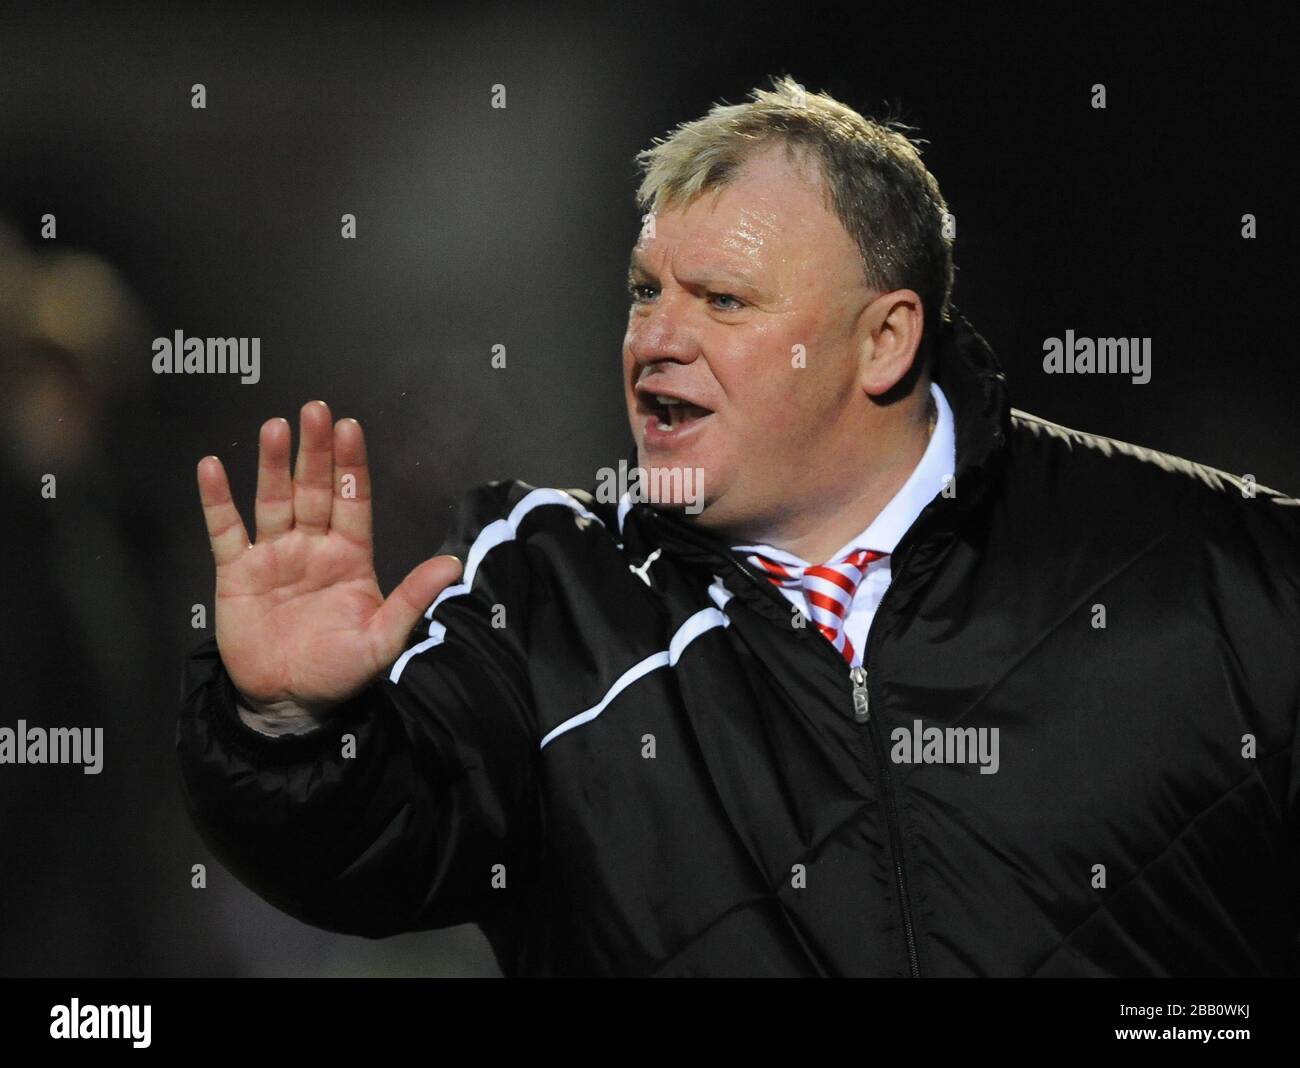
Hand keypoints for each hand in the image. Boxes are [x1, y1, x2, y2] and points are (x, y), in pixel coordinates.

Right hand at [196, 400, 462, 715]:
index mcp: (350, 557)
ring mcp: (273, 556)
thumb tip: (452, 565)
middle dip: (315, 451)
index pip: (353, 500)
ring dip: (272, 464)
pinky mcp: (236, 572)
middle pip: (314, 489)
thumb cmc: (338, 671)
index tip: (350, 427)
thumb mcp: (382, 639)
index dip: (351, 465)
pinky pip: (225, 529)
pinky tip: (211, 466)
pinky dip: (217, 499)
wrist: (287, 702)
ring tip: (275, 427)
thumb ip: (412, 599)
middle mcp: (313, 547)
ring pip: (273, 499)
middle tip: (314, 409)